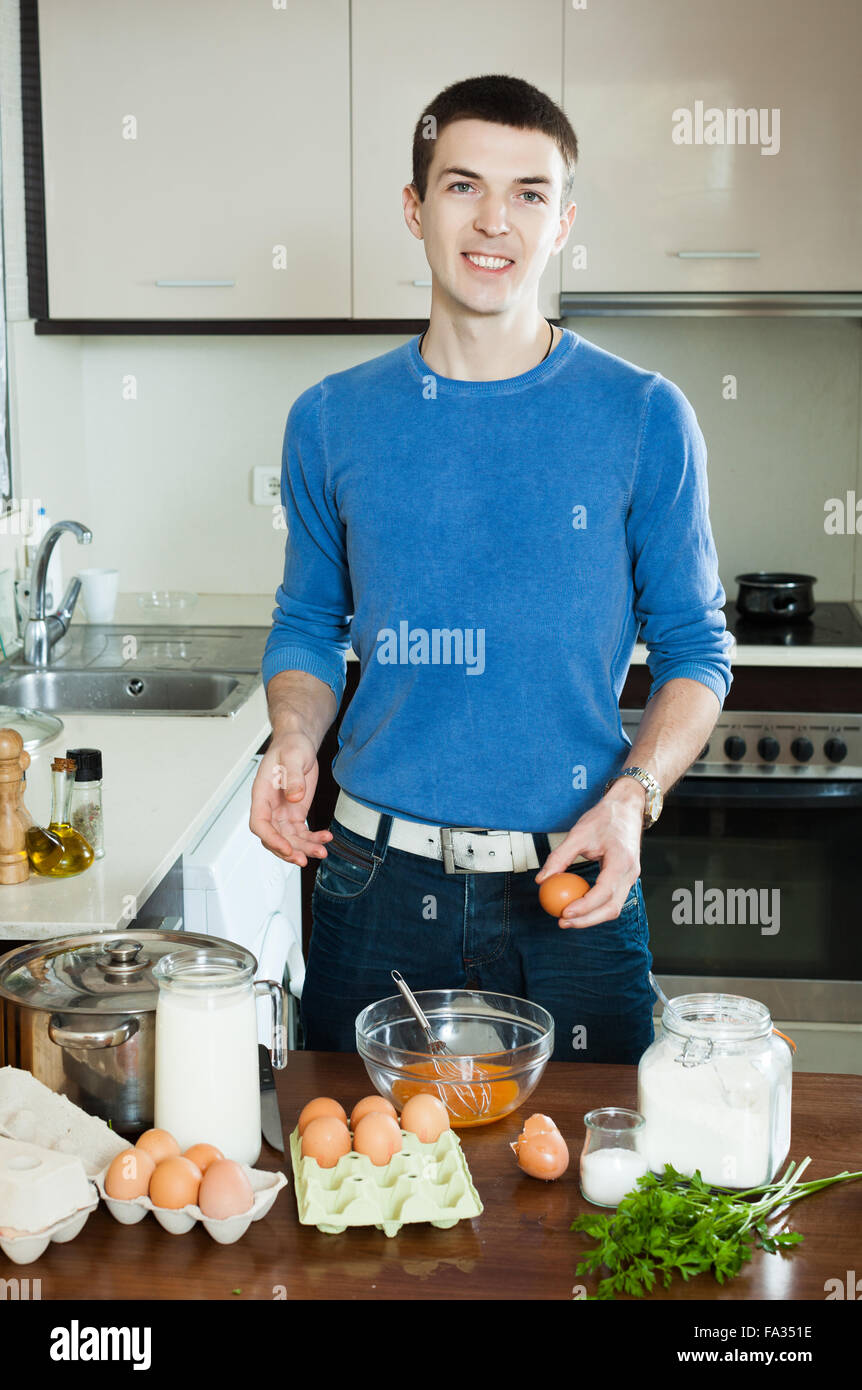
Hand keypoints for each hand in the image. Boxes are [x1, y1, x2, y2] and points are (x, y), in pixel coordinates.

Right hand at [249, 731, 332, 865]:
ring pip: (289, 839)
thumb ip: (293, 777)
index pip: (259, 824)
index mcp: (261, 794)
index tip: (286, 848)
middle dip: (289, 851)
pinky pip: (302, 833)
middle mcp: (270, 807)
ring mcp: (282, 813)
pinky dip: (313, 838)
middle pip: (274, 838)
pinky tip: (326, 838)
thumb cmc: (290, 746)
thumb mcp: (293, 757)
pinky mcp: (295, 814)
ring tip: (322, 851)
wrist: (299, 743)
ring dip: (304, 848)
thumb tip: (295, 797)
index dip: (271, 839)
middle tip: (305, 859)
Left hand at [534, 780, 644, 927]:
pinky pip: (613, 899)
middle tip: (563, 921)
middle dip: (587, 920)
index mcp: (621, 860)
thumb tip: (542, 879)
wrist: (627, 808)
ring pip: (614, 907)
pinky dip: (596, 907)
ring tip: (568, 918)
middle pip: (612, 907)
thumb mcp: (578, 833)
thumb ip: (560, 857)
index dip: (585, 906)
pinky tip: (578, 906)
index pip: (604, 892)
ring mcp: (631, 877)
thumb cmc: (604, 818)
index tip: (564, 912)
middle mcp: (630, 873)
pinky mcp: (626, 878)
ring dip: (591, 917)